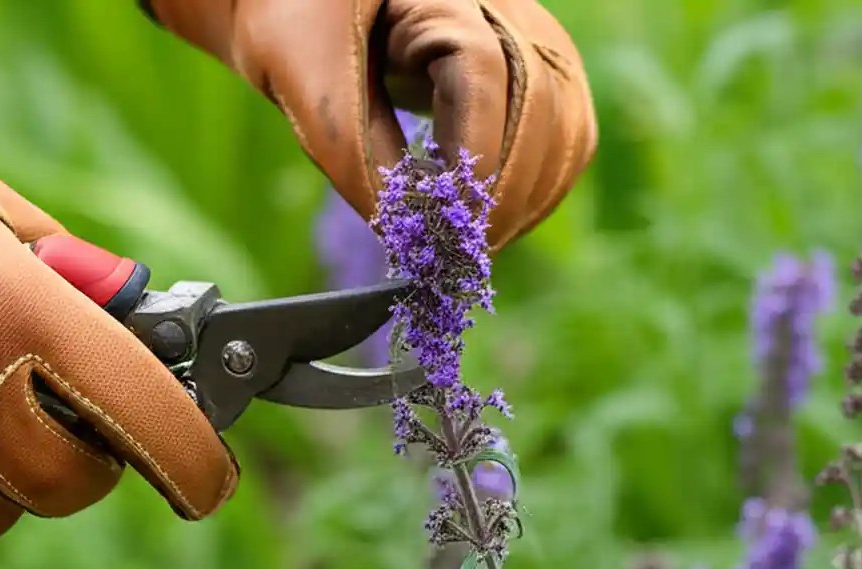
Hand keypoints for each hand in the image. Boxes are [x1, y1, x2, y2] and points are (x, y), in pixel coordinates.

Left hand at [145, 0, 597, 250]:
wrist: (305, 0)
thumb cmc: (295, 20)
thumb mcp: (303, 75)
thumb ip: (351, 147)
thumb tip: (402, 231)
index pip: (483, 74)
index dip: (473, 159)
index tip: (446, 227)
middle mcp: (500, 3)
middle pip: (541, 99)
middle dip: (505, 189)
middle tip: (461, 251)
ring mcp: (526, 32)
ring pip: (566, 120)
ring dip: (529, 195)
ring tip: (475, 244)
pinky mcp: (531, 66)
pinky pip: (564, 130)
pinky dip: (537, 185)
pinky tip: (496, 221)